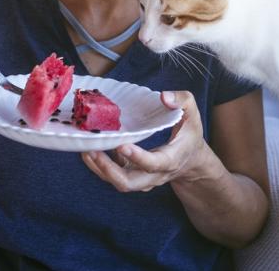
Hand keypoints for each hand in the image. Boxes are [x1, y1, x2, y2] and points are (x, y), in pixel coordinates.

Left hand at [81, 91, 218, 191]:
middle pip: (130, 183)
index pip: (154, 164)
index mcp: (171, 159)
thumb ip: (183, 101)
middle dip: (109, 171)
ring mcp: (143, 179)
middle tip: (93, 151)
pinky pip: (114, 176)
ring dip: (100, 169)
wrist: (190, 161)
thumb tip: (164, 96)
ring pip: (119, 183)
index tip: (122, 144)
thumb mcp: (193, 115)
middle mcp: (155, 174)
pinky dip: (100, 166)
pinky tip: (90, 149)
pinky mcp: (133, 175)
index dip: (137, 157)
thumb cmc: (189, 135)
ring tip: (85, 150)